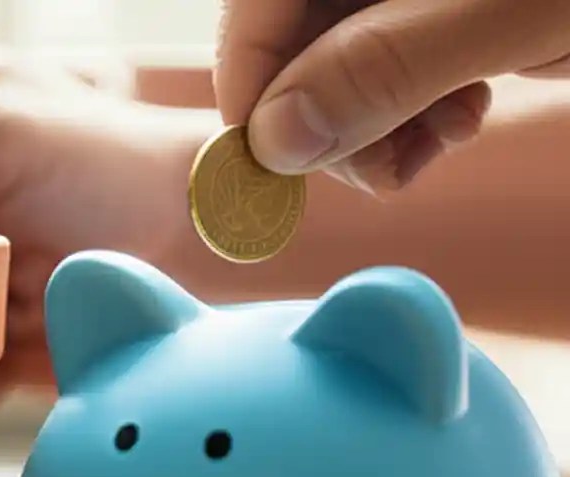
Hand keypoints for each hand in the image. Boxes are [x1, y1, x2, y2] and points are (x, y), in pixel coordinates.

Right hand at [215, 0, 569, 191]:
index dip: (253, 87)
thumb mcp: (511, 10)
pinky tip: (455, 119)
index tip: (268, 172)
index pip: (257, 6)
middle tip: (384, 171)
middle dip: (322, 118)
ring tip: (434, 147)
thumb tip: (277, 140)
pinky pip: (388, 64)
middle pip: (294, 37)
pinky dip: (409, 110)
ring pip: (338, 60)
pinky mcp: (441, 9)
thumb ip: (387, 65)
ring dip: (370, 126)